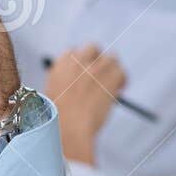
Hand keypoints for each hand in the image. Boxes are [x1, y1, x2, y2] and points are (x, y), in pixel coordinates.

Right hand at [45, 45, 125, 164]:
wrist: (69, 127)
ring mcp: (95, 67)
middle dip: (98, 59)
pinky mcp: (110, 77)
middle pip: (93, 48)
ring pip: (112, 58)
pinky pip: (121, 72)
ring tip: (113, 85)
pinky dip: (122, 80)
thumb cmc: (59, 118)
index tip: (85, 72)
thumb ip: (66, 84)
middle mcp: (78, 61)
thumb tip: (81, 85)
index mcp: (61, 64)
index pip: (73, 52)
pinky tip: (119, 91)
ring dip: (113, 69)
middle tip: (102, 74)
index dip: (81, 62)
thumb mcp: (54, 96)